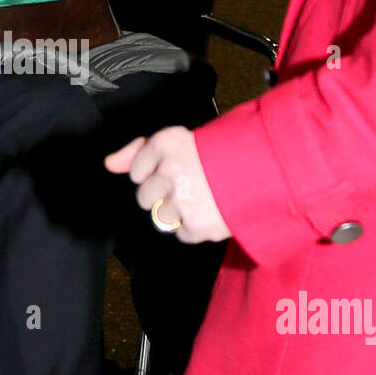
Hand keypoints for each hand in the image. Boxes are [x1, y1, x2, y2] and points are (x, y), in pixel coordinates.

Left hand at [104, 125, 230, 243]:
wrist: (267, 169)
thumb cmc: (221, 153)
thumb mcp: (178, 140)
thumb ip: (138, 151)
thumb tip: (108, 164)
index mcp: (167, 143)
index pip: (137, 169)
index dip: (154, 172)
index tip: (175, 168)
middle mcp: (171, 170)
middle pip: (143, 196)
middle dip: (162, 194)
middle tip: (189, 185)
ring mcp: (183, 199)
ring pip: (159, 216)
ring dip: (176, 212)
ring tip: (200, 199)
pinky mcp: (197, 225)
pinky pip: (180, 234)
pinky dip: (193, 227)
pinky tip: (210, 211)